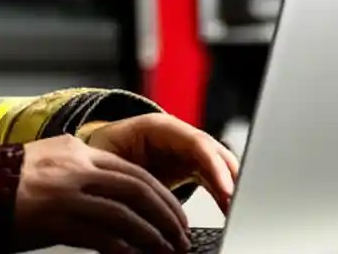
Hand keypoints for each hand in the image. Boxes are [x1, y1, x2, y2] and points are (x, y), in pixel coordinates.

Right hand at [10, 134, 190, 253]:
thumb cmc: (4, 181)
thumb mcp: (48, 163)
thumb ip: (80, 172)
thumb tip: (114, 193)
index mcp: (76, 151)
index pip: (132, 170)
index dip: (161, 194)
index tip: (175, 214)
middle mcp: (75, 167)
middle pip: (137, 189)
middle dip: (166, 215)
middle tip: (180, 235)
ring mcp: (66, 194)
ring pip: (124, 214)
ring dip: (151, 235)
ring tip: (165, 250)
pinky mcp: (54, 220)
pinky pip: (100, 236)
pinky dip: (123, 248)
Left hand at [81, 113, 240, 214]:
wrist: (99, 151)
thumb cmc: (101, 151)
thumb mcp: (108, 159)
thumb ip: (125, 175)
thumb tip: (135, 201)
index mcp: (157, 126)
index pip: (195, 142)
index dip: (213, 165)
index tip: (226, 189)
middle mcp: (177, 135)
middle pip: (213, 152)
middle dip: (230, 177)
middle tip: (238, 203)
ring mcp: (186, 150)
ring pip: (218, 165)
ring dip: (230, 187)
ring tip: (236, 210)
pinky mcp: (190, 166)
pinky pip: (212, 179)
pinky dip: (222, 194)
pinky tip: (228, 210)